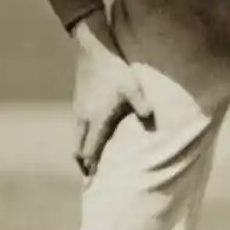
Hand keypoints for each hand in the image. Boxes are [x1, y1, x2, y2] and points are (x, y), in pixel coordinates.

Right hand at [70, 9, 153, 176]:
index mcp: (96, 120)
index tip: (91, 183)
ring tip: (90, 159)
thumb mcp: (133, 87)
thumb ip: (142, 106)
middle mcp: (83, 117)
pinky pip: (78, 124)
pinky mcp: (78, 98)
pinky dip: (83, 135)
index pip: (90, 151)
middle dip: (84, 164)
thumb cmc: (115, 68)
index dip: (91, 169)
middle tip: (90, 176)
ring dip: (82, 149)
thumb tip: (152, 121)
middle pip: (79, 148)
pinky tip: (93, 132)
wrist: (93, 46)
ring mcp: (78, 107)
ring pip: (77, 136)